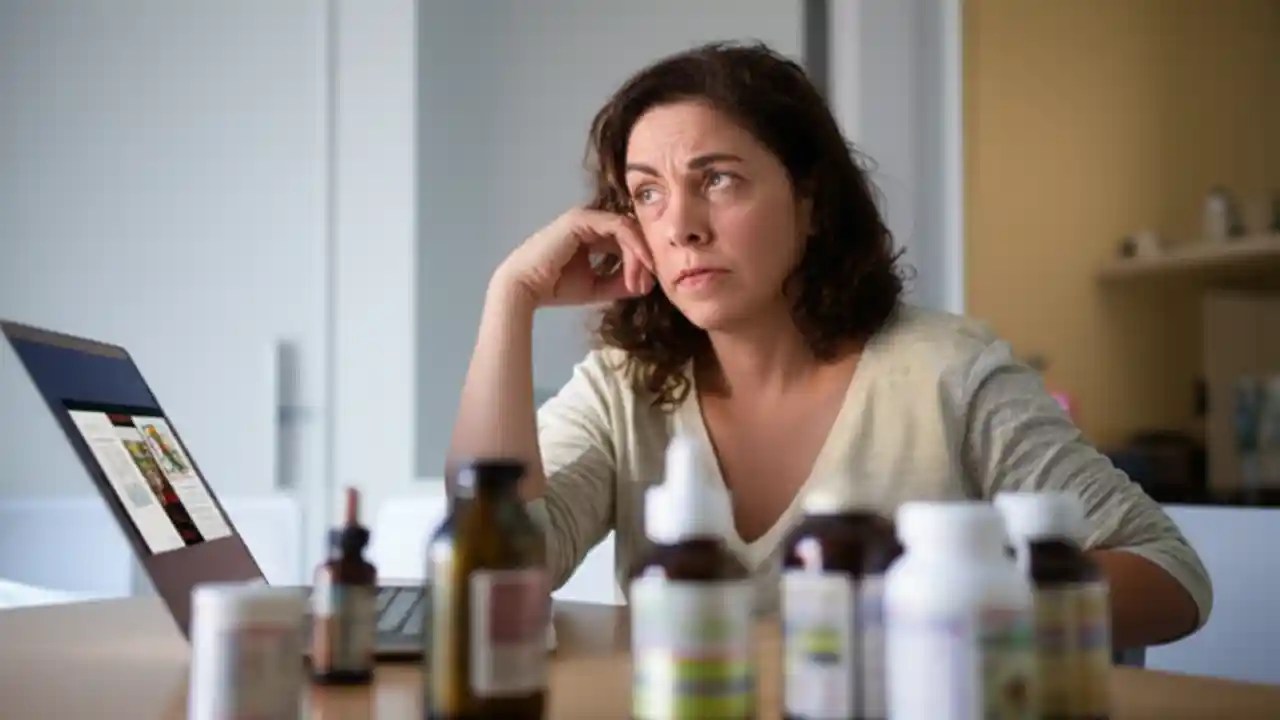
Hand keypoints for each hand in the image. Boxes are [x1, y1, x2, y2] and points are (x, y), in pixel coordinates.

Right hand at [494, 208, 655, 307]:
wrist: (526, 288)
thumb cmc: (555, 288)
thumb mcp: (598, 287)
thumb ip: (621, 282)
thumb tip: (648, 283)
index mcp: (592, 236)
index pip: (627, 242)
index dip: (641, 261)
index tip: (648, 285)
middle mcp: (591, 223)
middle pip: (630, 234)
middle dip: (645, 257)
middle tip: (651, 282)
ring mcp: (586, 218)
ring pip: (627, 229)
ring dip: (640, 253)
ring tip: (645, 276)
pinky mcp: (582, 219)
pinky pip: (618, 226)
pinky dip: (633, 244)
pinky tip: (641, 262)